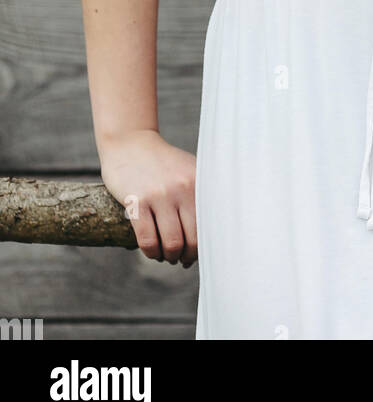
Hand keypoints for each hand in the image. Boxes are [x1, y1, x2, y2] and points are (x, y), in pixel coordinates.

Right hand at [99, 128, 197, 267]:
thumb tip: (212, 234)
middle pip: (192, 239)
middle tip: (180, 258)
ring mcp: (159, 194)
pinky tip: (151, 250)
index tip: (195, 253)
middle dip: (186, 256)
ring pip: (171, 243)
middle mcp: (183, 187)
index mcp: (199, 182)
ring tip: (165, 255)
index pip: (210, 225)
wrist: (131, 143)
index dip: (203, 246)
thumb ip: (201, 195)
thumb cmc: (162, 164)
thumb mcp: (189, 170)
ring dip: (168, 257)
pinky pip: (147, 240)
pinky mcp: (137, 201)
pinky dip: (151, 252)